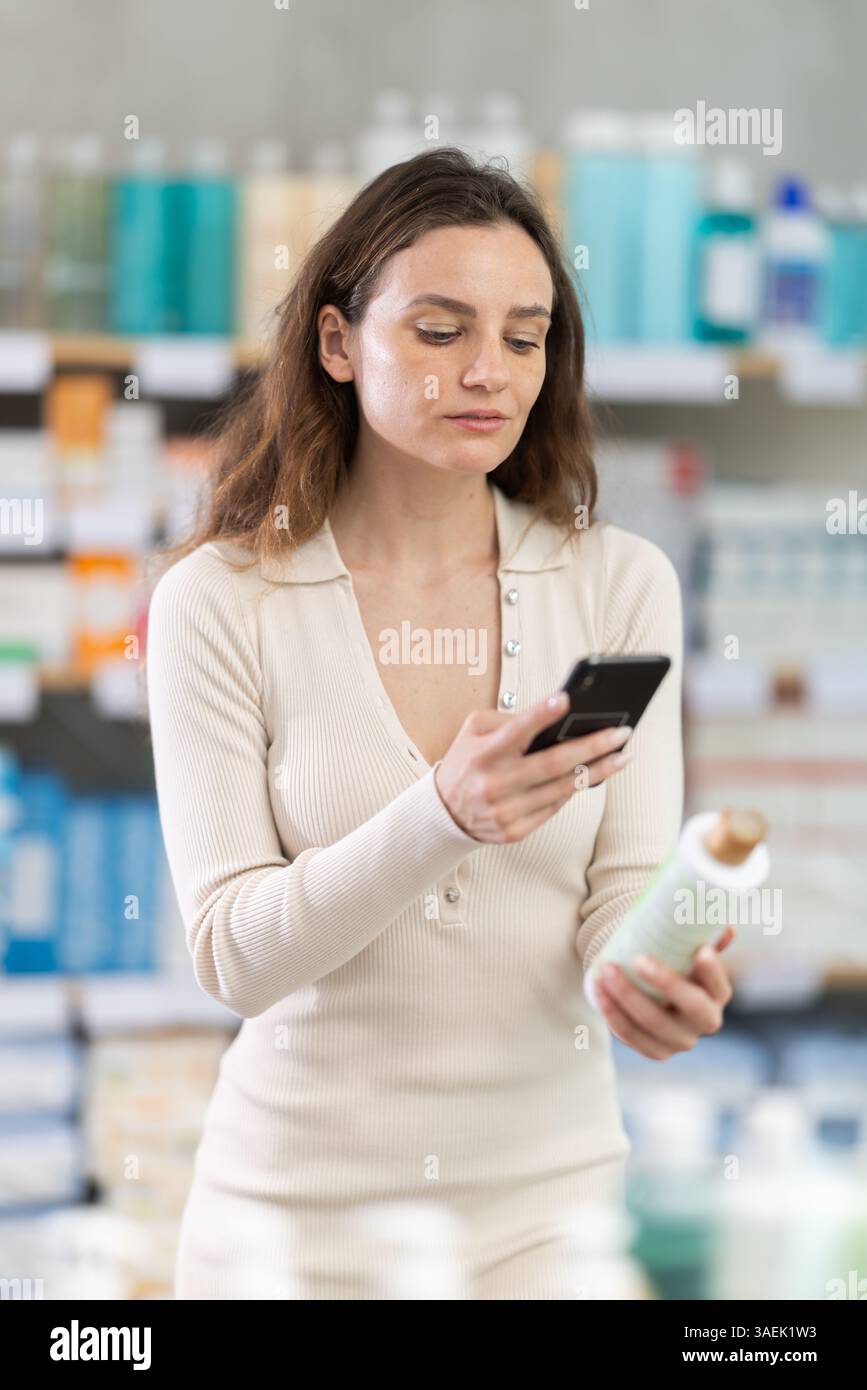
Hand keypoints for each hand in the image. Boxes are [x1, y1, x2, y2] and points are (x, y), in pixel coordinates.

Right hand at [434, 691, 631, 843]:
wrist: (443, 811)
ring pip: (561, 789)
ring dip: (597, 771)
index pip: (516, 731)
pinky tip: (594, 776)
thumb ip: (509, 719)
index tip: (566, 700)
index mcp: (483, 754)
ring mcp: (505, 811)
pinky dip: (574, 791)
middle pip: (552, 764)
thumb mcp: (474, 731)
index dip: (541, 715)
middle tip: (621, 733)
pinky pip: (554, 808)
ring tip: (622, 756)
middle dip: (592, 747)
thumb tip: (555, 716)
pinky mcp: (514, 831)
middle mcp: (493, 783)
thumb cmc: (467, 761)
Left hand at [594, 926, 735, 1059]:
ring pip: (654, 1023)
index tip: (700, 951)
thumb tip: (727, 928)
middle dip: (666, 983)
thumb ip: (701, 935)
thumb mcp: (686, 948)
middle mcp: (705, 1022)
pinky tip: (597, 988)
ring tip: (605, 968)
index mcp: (718, 995)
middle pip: (692, 1007)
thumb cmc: (672, 961)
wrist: (650, 990)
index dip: (712, 972)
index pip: (721, 985)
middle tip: (638, 959)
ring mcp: (680, 1041)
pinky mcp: (656, 1051)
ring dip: (627, 995)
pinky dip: (611, 1012)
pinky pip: (631, 1035)